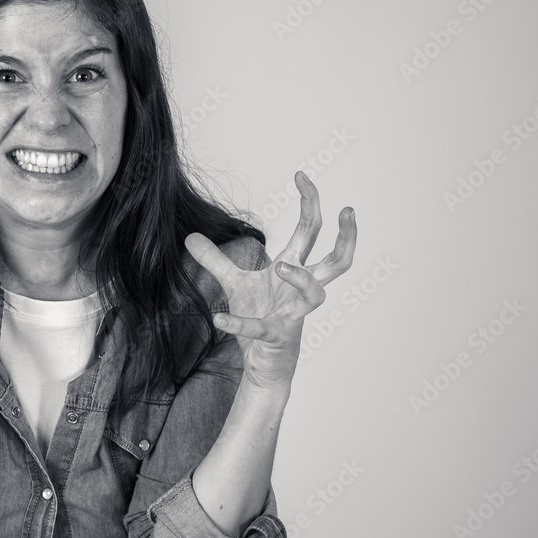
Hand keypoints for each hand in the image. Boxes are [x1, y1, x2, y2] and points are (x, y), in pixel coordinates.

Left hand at [185, 171, 355, 391]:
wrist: (262, 362)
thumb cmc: (259, 316)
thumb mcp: (234, 283)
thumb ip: (215, 258)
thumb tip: (190, 235)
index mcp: (292, 268)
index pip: (310, 229)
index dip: (310, 201)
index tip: (301, 175)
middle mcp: (299, 289)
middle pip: (336, 259)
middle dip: (345, 234)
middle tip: (346, 208)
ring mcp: (293, 313)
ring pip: (317, 292)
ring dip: (302, 278)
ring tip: (280, 267)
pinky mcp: (278, 336)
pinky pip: (262, 328)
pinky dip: (239, 323)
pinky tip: (219, 319)